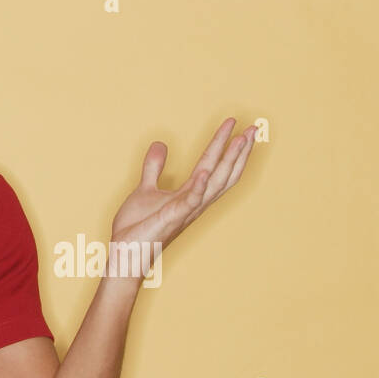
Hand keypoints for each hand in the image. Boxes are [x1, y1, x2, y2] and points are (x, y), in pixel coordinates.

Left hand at [107, 117, 256, 277]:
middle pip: (222, 173)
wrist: (125, 252)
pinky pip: (188, 201)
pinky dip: (197, 187)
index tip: (237, 125)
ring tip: (240, 140)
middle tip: (253, 128)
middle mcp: (194, 202)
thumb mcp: (145, 189)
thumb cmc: (138, 227)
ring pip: (213, 183)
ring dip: (228, 161)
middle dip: (238, 151)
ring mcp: (185, 210)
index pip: (213, 166)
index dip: (226, 146)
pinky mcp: (170, 218)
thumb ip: (154, 167)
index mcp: (189, 195)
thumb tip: (160, 143)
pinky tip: (204, 172)